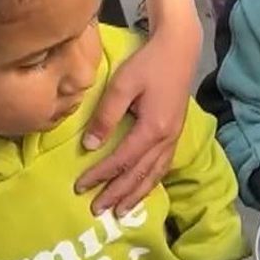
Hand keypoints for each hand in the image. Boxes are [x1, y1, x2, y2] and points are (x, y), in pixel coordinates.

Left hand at [77, 0, 200, 214]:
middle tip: (96, 210)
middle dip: (116, 194)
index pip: (121, 160)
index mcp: (152, 129)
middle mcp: (166, 139)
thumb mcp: (122, 85)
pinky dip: (150, 182)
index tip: (80, 186)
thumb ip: (106, 116)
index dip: (100, 175)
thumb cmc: (148, 63)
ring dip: (135, 195)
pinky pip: (162, 166)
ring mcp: (173, 138)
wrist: (179, 48)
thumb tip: (90, 146)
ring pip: (153, 175)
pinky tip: (142, 188)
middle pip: (138, 175)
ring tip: (119, 211)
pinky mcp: (175, 133)